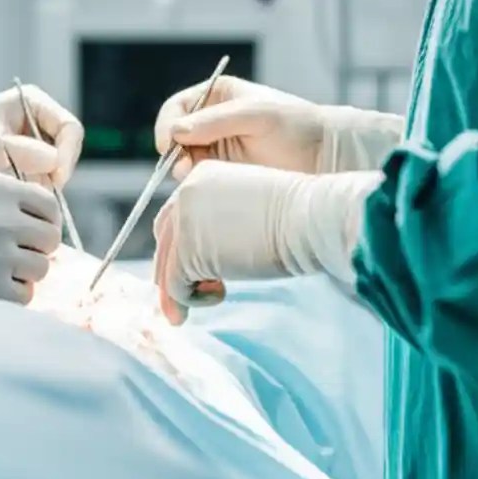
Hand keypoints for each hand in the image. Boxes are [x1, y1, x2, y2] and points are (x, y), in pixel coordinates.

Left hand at [0, 86, 83, 187]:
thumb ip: (18, 151)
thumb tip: (52, 161)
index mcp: (33, 104)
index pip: (70, 129)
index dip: (68, 154)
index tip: (54, 178)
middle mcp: (37, 125)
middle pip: (67, 153)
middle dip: (55, 175)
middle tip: (34, 194)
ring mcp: (33, 149)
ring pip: (56, 174)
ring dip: (41, 188)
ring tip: (13, 195)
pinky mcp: (25, 171)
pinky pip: (42, 187)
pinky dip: (32, 197)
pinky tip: (11, 202)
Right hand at [0, 171, 60, 311]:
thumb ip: (5, 201)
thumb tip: (42, 226)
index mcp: (0, 188)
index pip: (50, 207)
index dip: (43, 222)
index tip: (28, 233)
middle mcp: (4, 217)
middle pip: (50, 240)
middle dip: (34, 249)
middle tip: (10, 256)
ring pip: (39, 269)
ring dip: (22, 274)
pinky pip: (22, 296)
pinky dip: (10, 296)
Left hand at [152, 160, 380, 324]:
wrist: (311, 218)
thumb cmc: (297, 218)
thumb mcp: (249, 213)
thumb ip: (220, 226)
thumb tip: (202, 263)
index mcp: (202, 177)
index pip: (177, 216)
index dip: (182, 246)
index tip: (199, 270)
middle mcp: (185, 193)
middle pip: (165, 240)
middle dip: (172, 272)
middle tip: (186, 299)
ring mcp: (183, 222)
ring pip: (167, 265)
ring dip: (182, 290)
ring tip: (205, 302)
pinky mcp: (188, 251)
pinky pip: (176, 285)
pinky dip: (191, 299)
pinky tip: (219, 295)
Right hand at [154, 77, 403, 179]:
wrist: (324, 156)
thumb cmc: (295, 126)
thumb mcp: (256, 115)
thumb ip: (216, 121)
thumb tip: (177, 132)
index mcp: (218, 96)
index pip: (177, 107)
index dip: (168, 124)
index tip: (170, 143)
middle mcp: (212, 120)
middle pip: (175, 134)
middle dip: (173, 150)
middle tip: (183, 164)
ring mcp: (217, 147)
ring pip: (183, 158)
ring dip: (183, 166)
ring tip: (195, 173)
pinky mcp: (224, 171)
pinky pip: (198, 176)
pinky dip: (196, 180)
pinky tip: (206, 182)